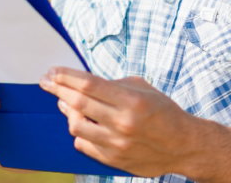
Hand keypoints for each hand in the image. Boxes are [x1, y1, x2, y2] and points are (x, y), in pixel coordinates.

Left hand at [39, 67, 200, 177]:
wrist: (184, 146)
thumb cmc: (163, 112)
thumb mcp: (143, 89)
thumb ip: (113, 84)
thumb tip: (82, 81)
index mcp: (132, 101)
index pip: (89, 84)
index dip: (66, 76)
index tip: (53, 71)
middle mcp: (123, 123)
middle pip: (78, 103)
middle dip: (57, 89)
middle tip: (46, 81)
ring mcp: (117, 144)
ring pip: (76, 126)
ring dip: (66, 111)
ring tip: (64, 101)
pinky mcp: (113, 160)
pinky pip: (84, 144)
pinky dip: (79, 131)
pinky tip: (80, 122)